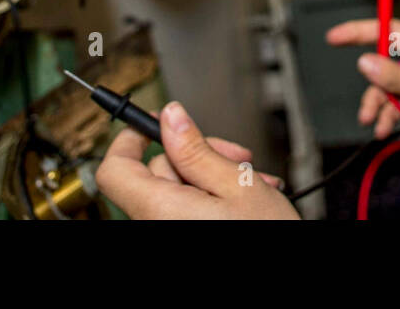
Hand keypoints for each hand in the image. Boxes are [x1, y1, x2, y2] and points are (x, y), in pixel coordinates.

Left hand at [95, 101, 299, 218]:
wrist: (285, 282)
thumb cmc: (265, 236)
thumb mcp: (238, 184)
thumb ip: (197, 149)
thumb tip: (170, 118)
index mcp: (159, 210)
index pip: (114, 170)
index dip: (129, 139)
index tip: (151, 123)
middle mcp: (154, 227)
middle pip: (157, 172)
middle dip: (199, 156)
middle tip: (237, 156)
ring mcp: (167, 233)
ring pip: (176, 189)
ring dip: (213, 176)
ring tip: (252, 181)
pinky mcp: (181, 236)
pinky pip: (184, 209)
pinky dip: (211, 197)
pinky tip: (243, 198)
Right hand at [326, 0, 399, 165]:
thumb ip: (395, 77)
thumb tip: (362, 61)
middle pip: (387, 36)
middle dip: (361, 41)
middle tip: (332, 39)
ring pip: (385, 73)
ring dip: (375, 96)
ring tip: (370, 118)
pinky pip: (392, 96)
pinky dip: (385, 111)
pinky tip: (382, 128)